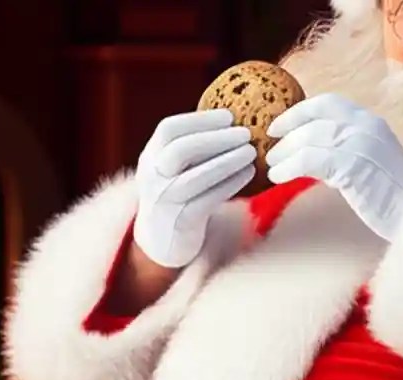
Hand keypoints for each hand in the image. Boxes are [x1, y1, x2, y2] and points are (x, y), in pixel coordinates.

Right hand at [133, 109, 256, 267]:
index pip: (169, 129)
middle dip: (216, 139)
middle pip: (180, 150)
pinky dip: (230, 184)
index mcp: (151, 155)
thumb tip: (234, 119)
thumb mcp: (174, 166)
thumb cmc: (178, 192)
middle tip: (246, 134)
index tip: (229, 116)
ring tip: (251, 152)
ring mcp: (165, 200)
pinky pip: (207, 201)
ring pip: (195, 178)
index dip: (201, 120)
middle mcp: (153, 176)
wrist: (161, 238)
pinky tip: (248, 174)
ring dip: (227, 162)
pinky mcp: (181, 222)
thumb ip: (193, 145)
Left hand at [267, 94, 402, 241]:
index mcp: (371, 122)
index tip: (278, 126)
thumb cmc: (396, 198)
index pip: (328, 103)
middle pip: (314, 119)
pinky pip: (310, 159)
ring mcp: (361, 143)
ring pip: (309, 138)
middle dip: (287, 134)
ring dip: (285, 153)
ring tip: (272, 168)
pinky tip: (279, 178)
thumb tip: (311, 155)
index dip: (299, 111)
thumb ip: (346, 152)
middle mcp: (366, 125)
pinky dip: (290, 167)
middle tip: (271, 151)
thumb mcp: (372, 163)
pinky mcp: (353, 165)